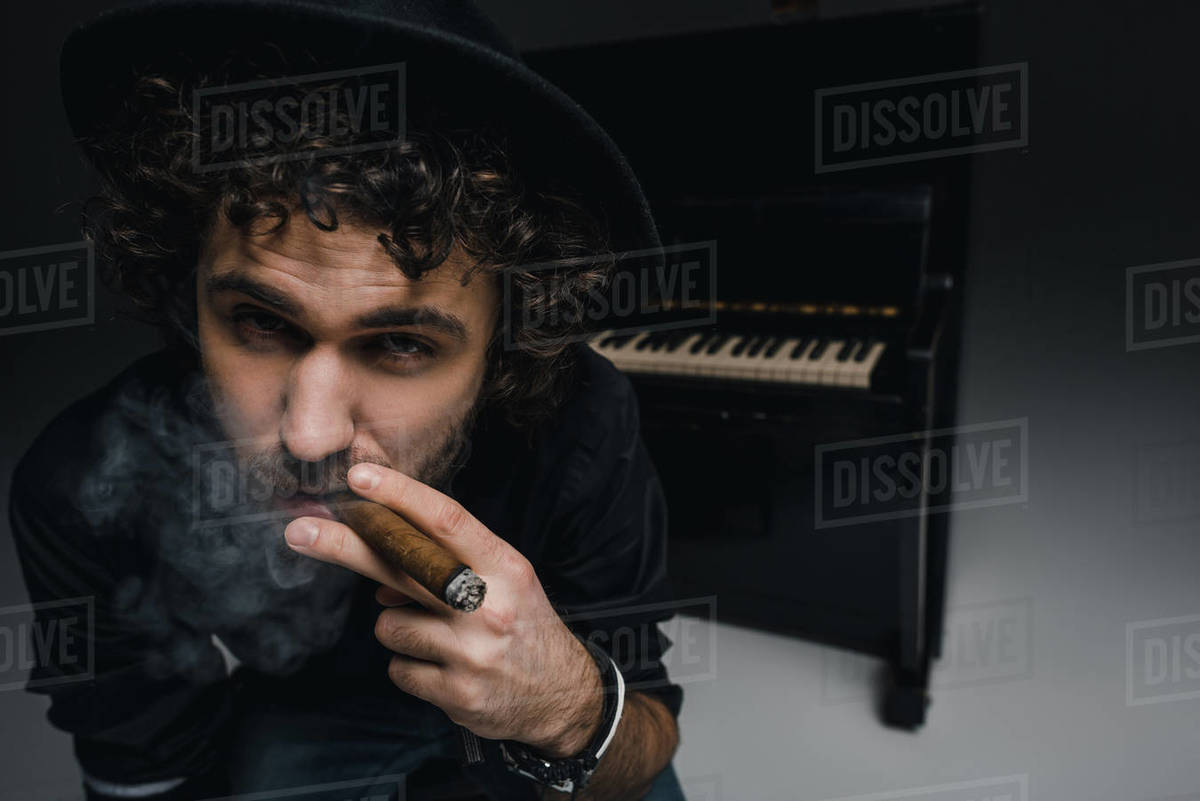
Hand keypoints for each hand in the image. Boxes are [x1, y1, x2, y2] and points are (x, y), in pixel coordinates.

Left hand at [283, 462, 603, 757]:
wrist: (562, 695)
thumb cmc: (523, 624)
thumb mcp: (505, 578)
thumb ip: (449, 565)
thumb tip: (380, 576)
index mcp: (504, 568)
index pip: (447, 522)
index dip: (400, 496)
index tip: (359, 479)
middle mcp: (488, 606)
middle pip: (402, 567)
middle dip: (345, 545)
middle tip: (299, 530)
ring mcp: (471, 652)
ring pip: (389, 624)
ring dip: (398, 627)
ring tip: (439, 637)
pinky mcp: (456, 693)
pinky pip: (398, 668)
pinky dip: (410, 666)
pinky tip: (442, 668)